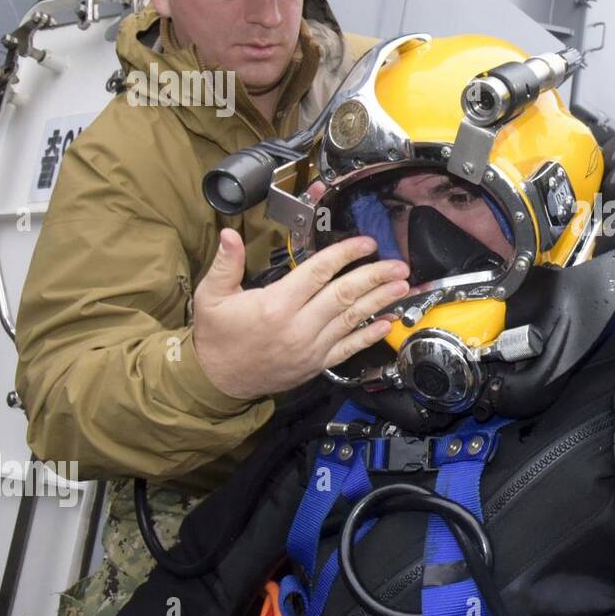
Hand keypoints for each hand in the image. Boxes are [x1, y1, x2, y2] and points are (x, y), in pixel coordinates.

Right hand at [192, 228, 409, 400]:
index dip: (345, 255)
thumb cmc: (217, 337)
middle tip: (398, 265)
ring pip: (352, 320)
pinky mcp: (317, 363)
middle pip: (344, 295)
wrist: (217, 382)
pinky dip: (370, 335)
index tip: (365, 243)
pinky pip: (349, 348)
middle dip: (375, 277)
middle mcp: (298, 326)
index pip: (318, 272)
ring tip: (402, 287)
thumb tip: (230, 233)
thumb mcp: (212, 296)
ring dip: (381, 302)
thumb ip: (225, 263)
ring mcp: (311, 347)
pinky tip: (388, 323)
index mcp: (276, 305)